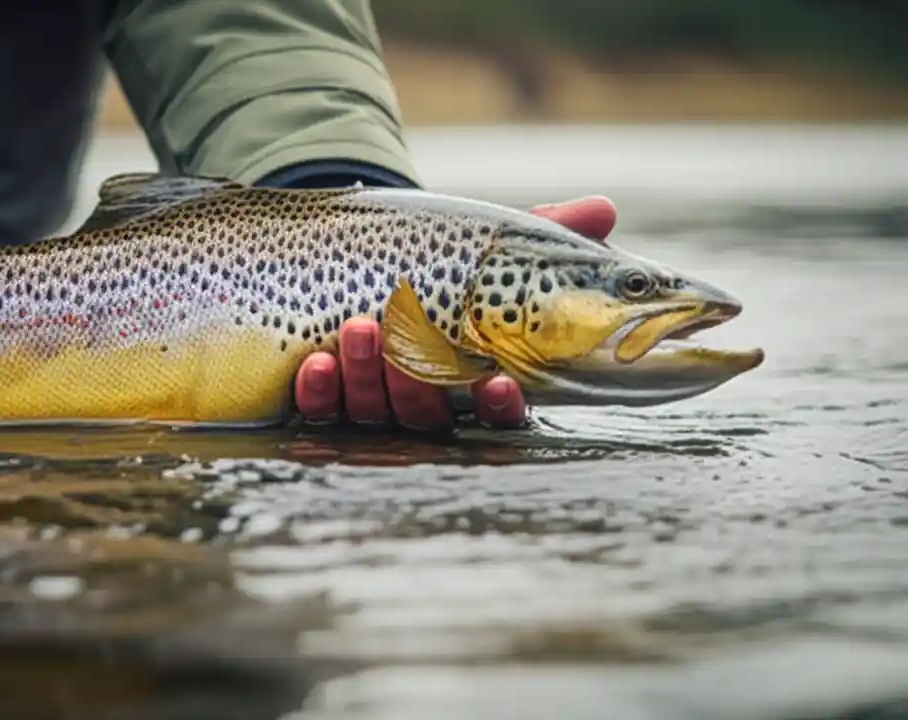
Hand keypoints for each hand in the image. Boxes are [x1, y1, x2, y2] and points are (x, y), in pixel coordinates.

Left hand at [293, 195, 617, 429]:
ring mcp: (370, 405)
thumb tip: (603, 209)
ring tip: (359, 329)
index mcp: (470, 377)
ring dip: (365, 377)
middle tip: (397, 337)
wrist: (363, 258)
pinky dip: (317, 392)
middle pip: (424, 412)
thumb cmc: (442, 266)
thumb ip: (545, 236)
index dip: (498, 403)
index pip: (495, 409)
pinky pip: (319, 411)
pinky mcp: (322, 400)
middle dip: (412, 380)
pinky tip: (315, 365)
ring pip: (371, 411)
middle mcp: (423, 400)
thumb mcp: (487, 248)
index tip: (500, 382)